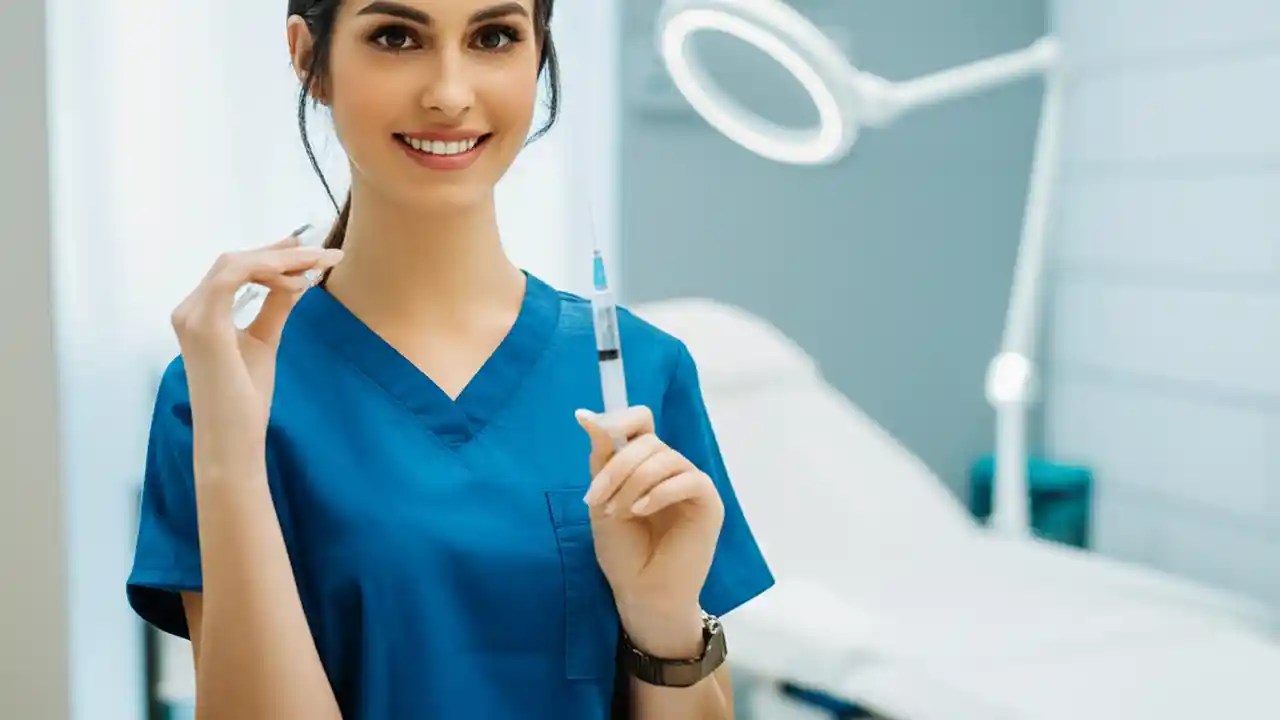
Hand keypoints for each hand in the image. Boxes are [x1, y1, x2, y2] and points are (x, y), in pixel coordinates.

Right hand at [170, 231, 343, 461]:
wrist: (232, 438)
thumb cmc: (245, 398)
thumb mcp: (264, 341)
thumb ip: (274, 307)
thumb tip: (295, 280)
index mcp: (201, 313)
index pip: (235, 270)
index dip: (272, 256)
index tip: (309, 252)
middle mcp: (189, 309)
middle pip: (235, 261)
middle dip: (282, 253)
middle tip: (322, 251)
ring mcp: (192, 315)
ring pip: (235, 263)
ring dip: (281, 259)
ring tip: (317, 263)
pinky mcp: (203, 324)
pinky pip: (234, 277)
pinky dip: (267, 271)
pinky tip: (297, 282)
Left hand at [576, 407, 724, 656]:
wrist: (642, 593)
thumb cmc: (623, 551)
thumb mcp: (602, 498)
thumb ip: (601, 458)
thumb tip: (586, 416)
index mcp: (645, 464)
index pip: (641, 421)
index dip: (618, 420)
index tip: (591, 429)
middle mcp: (670, 468)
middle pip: (649, 441)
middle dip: (617, 468)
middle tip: (597, 501)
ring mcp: (691, 484)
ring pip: (665, 458)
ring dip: (633, 483)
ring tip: (618, 514)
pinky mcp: (708, 503)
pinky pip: (688, 480)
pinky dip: (660, 492)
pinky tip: (641, 511)